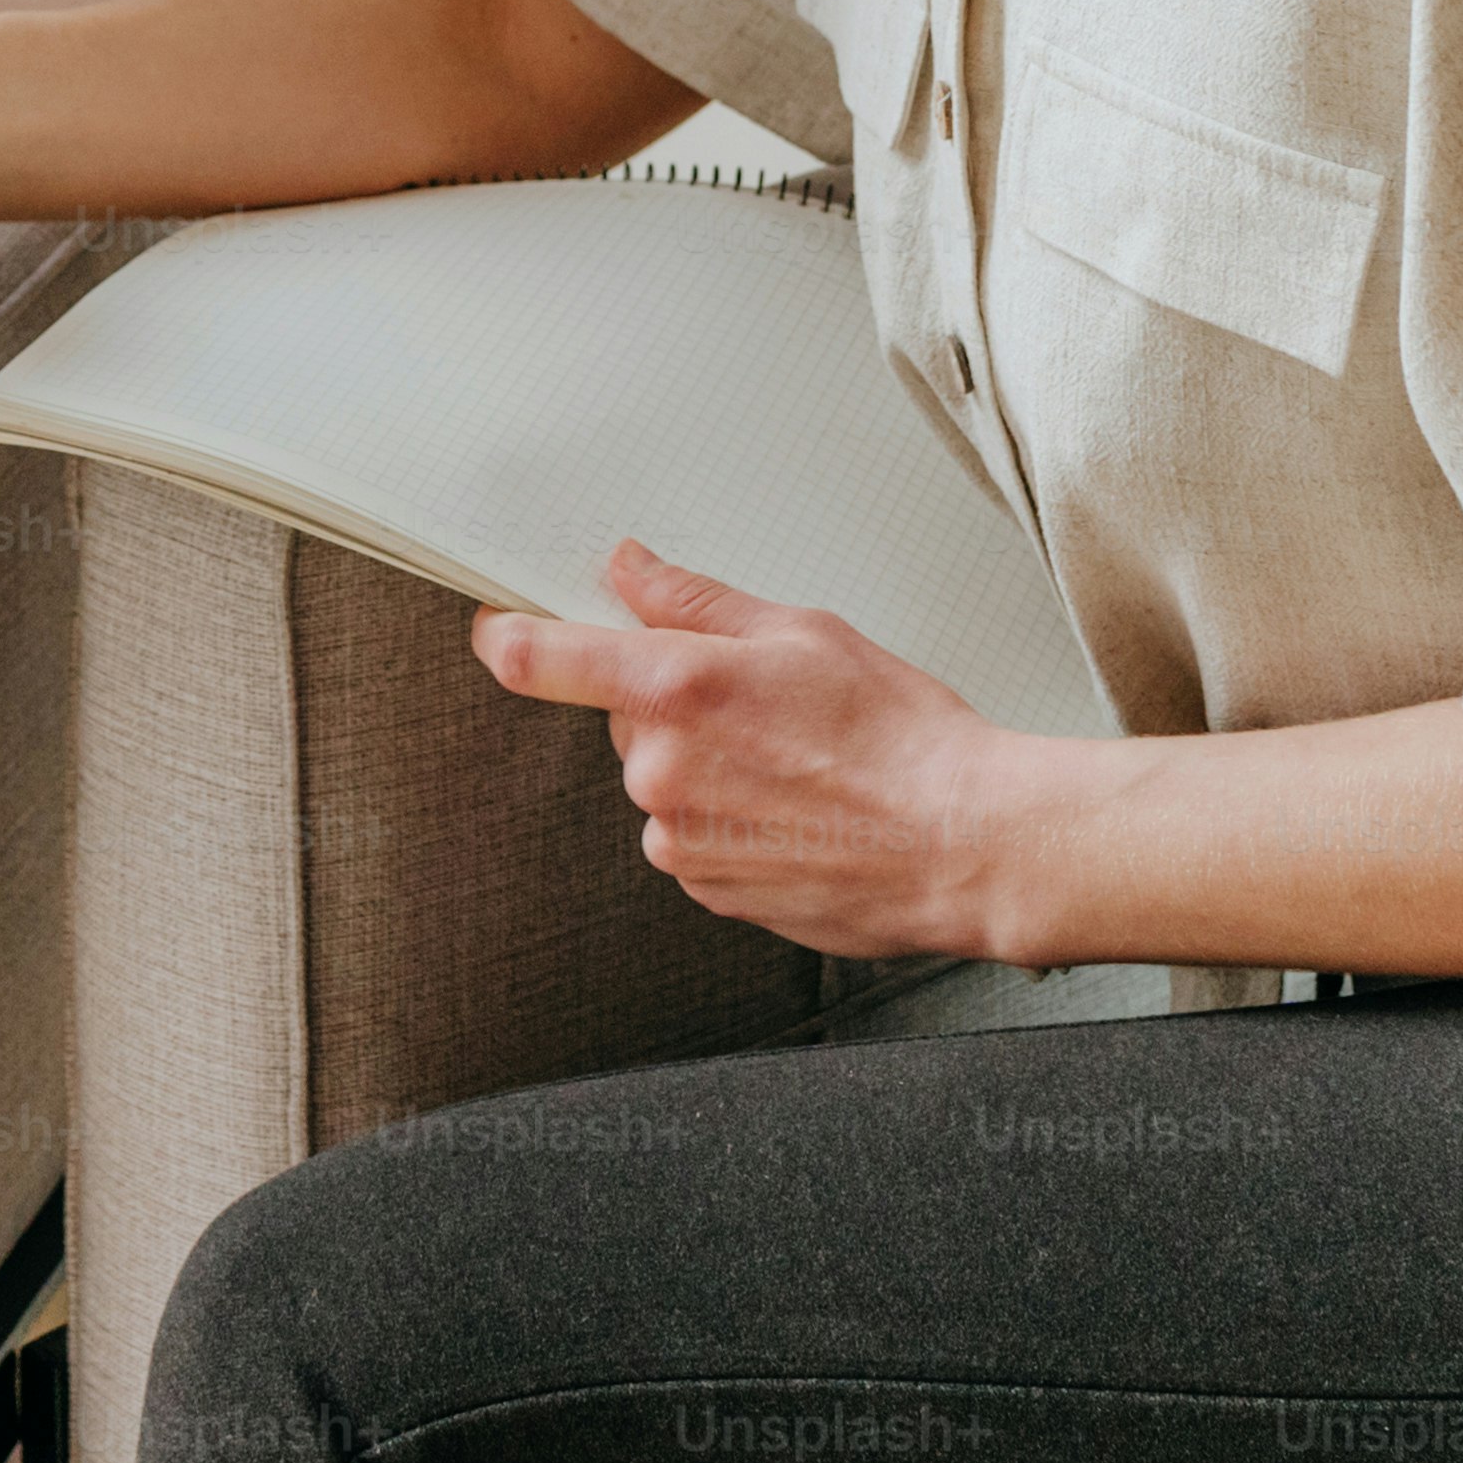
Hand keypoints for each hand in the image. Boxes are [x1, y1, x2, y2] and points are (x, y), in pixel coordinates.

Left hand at [472, 542, 1048, 961]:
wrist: (963, 845)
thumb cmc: (903, 739)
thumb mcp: (803, 633)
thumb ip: (698, 602)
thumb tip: (633, 571)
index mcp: (678, 689)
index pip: (543, 660)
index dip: (509, 638)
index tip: (498, 629)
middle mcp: (662, 771)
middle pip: (628, 722)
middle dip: (678, 708)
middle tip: (765, 708)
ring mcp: (679, 840)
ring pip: (663, 786)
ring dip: (708, 771)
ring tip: (799, 768)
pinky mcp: (706, 891)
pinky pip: (693, 839)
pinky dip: (731, 823)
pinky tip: (798, 813)